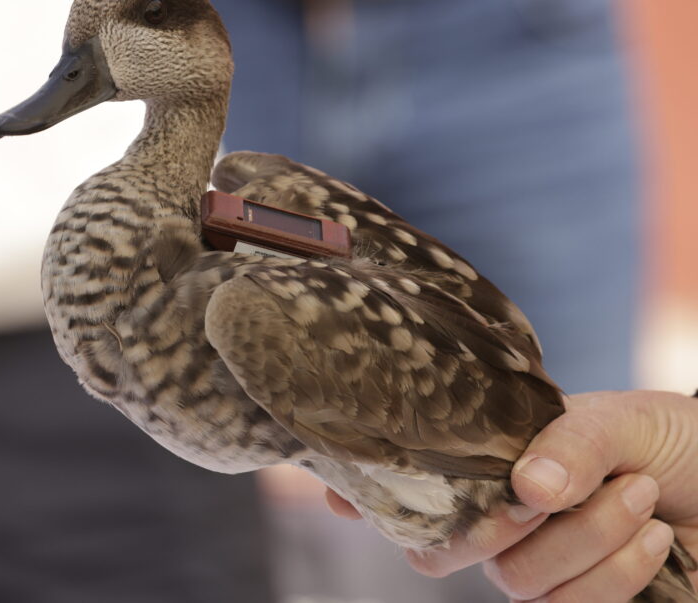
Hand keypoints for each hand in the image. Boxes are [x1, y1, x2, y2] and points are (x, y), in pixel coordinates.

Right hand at [326, 390, 697, 600]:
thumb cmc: (673, 439)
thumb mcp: (621, 419)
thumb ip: (568, 442)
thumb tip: (527, 489)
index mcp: (493, 464)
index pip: (415, 485)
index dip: (364, 495)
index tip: (335, 496)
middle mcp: (502, 519)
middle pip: (439, 552)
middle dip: (482, 530)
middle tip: (538, 499)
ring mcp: (540, 566)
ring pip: (514, 581)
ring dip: (585, 538)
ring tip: (637, 492)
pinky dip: (614, 572)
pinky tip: (653, 535)